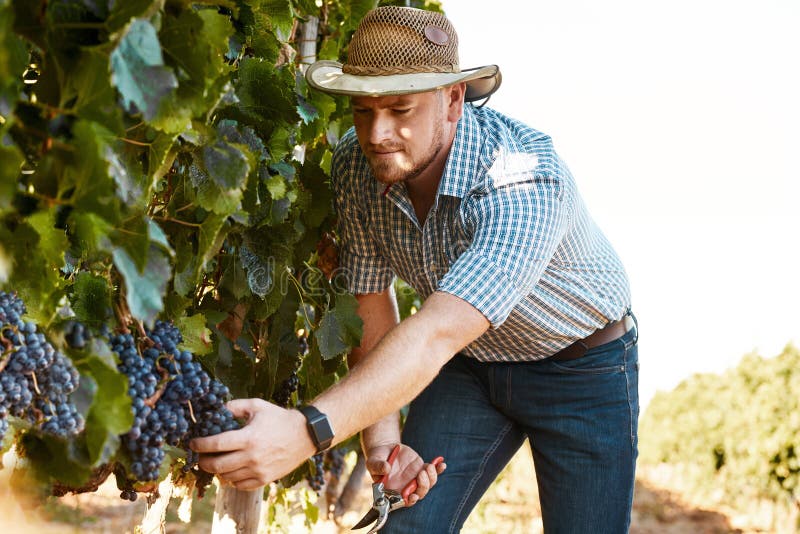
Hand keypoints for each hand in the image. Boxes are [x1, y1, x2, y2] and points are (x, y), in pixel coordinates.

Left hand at [190, 399, 314, 490]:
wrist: (305, 435)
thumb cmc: (279, 418)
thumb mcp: (257, 406)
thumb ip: (235, 406)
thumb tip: (217, 408)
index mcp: (248, 437)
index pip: (216, 444)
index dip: (200, 445)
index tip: (192, 443)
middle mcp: (252, 457)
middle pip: (217, 465)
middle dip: (203, 462)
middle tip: (200, 457)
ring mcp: (258, 470)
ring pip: (227, 476)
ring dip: (217, 471)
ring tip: (215, 463)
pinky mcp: (265, 479)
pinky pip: (240, 485)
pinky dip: (231, 480)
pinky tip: (230, 471)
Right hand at [365, 443, 446, 505]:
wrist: (385, 449)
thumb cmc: (377, 459)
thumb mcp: (373, 461)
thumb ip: (377, 466)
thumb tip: (386, 468)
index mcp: (393, 490)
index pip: (403, 501)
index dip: (410, 500)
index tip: (414, 496)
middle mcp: (406, 487)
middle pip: (419, 493)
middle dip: (423, 486)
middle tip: (421, 473)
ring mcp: (415, 479)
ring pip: (427, 485)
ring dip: (431, 478)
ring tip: (429, 467)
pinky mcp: (421, 468)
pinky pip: (431, 472)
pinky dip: (438, 469)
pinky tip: (442, 464)